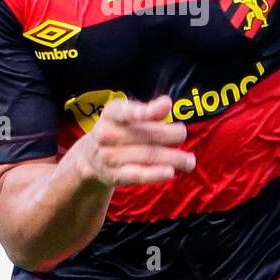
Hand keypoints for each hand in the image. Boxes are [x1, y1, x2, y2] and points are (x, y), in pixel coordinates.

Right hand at [77, 95, 195, 186]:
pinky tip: (170, 172)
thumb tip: (166, 103)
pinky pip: (138, 174)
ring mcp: (109, 156)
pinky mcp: (115, 175)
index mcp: (110, 114)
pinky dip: (154, 174)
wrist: (90, 158)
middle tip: (183, 135)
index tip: (166, 106)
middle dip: (170, 135)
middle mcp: (107, 134)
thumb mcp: (127, 115)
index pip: (125, 111)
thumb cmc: (118, 130)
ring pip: (147, 155)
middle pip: (146, 135)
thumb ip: (148, 109)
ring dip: (172, 158)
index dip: (145, 110)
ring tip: (189, 161)